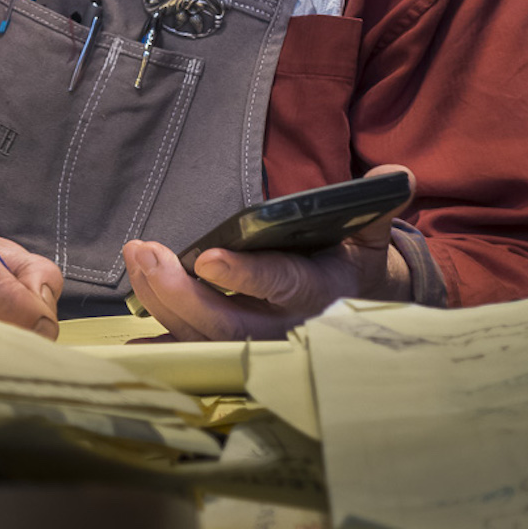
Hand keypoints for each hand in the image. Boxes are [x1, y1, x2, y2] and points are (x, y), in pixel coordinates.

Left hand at [122, 164, 414, 341]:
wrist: (356, 308)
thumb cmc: (351, 261)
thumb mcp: (369, 235)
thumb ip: (376, 209)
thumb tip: (394, 178)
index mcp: (317, 292)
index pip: (278, 284)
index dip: (242, 275)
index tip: (206, 257)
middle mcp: (284, 326)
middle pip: (227, 321)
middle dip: (181, 292)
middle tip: (146, 253)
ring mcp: (258, 341)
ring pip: (205, 334)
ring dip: (163, 302)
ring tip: (136, 259)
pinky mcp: (238, 346)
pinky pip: (198, 351)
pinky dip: (166, 345)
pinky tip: (133, 338)